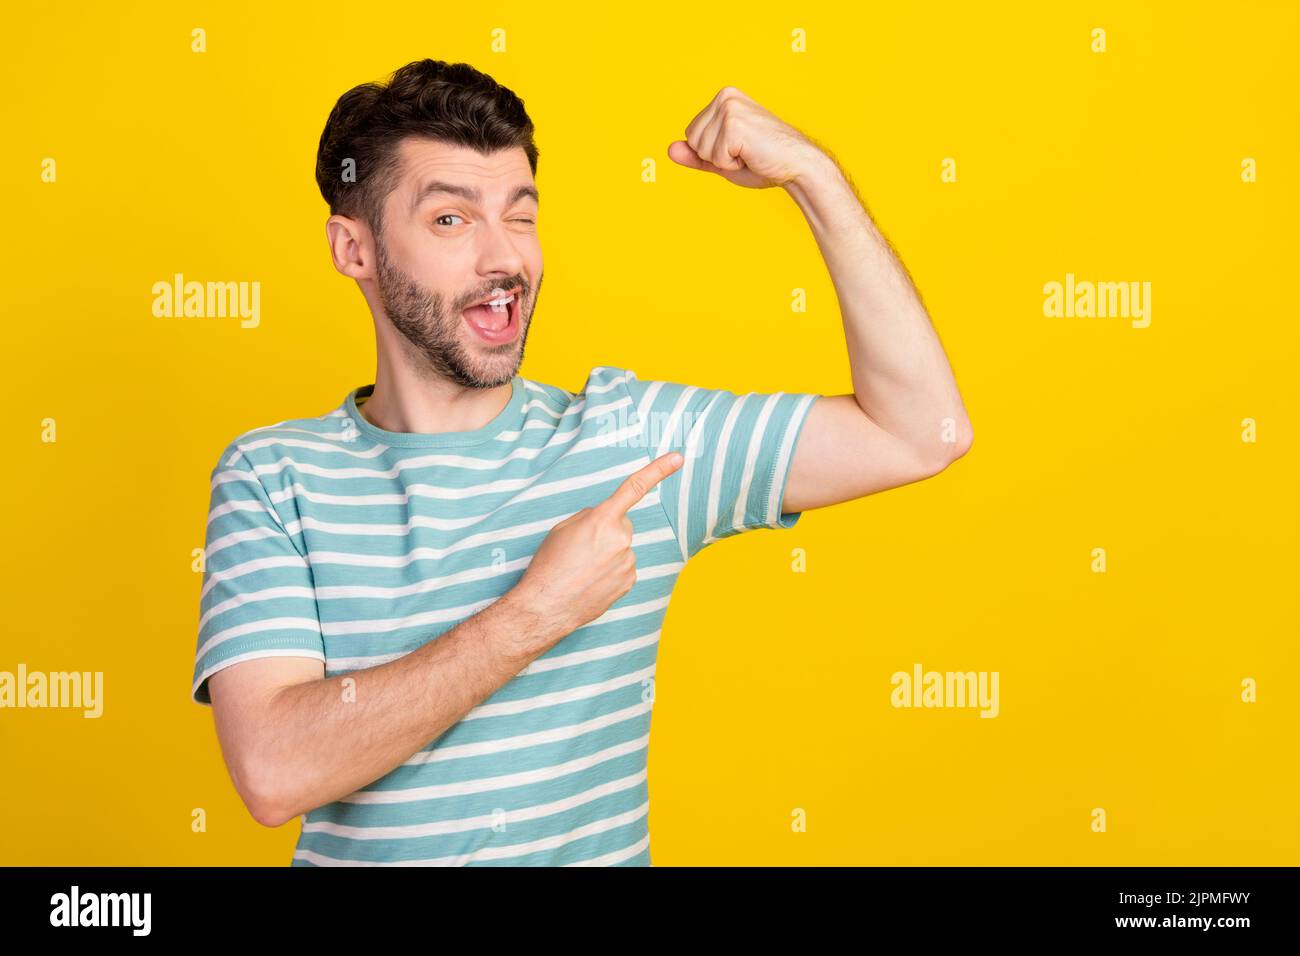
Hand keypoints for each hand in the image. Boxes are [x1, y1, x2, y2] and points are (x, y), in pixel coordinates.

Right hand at [508, 451, 684, 644]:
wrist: (547, 606)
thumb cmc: (550, 565)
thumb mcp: (562, 528)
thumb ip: (590, 516)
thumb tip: (605, 519)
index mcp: (602, 520)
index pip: (634, 488)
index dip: (658, 470)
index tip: (677, 458)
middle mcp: (620, 539)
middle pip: (622, 524)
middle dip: (607, 531)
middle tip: (583, 548)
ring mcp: (628, 562)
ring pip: (622, 547)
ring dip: (608, 553)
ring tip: (583, 568)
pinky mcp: (630, 581)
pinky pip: (624, 567)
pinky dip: (611, 570)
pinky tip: (592, 579)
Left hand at [667, 86, 823, 188]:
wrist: (797, 165)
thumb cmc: (764, 161)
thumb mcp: (722, 158)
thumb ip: (696, 155)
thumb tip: (669, 150)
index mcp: (723, 98)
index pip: (691, 135)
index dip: (711, 152)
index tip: (738, 148)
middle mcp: (725, 96)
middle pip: (692, 140)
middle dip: (715, 156)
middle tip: (745, 152)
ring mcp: (729, 108)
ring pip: (701, 149)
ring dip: (724, 160)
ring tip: (749, 153)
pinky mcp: (734, 124)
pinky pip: (715, 158)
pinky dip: (731, 165)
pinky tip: (752, 155)